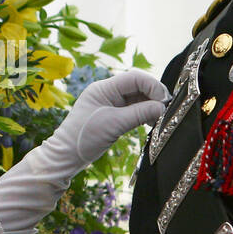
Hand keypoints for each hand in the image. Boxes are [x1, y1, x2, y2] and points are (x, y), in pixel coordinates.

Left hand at [50, 70, 169, 167]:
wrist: (67, 156)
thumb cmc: (84, 138)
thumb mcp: (114, 124)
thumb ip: (140, 114)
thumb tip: (162, 107)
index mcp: (104, 88)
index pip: (134, 78)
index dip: (152, 86)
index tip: (164, 101)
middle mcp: (108, 92)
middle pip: (138, 86)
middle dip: (153, 96)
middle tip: (165, 111)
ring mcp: (110, 104)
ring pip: (138, 98)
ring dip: (150, 106)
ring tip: (159, 119)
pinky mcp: (113, 115)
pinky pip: (134, 109)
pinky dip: (144, 114)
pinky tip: (151, 123)